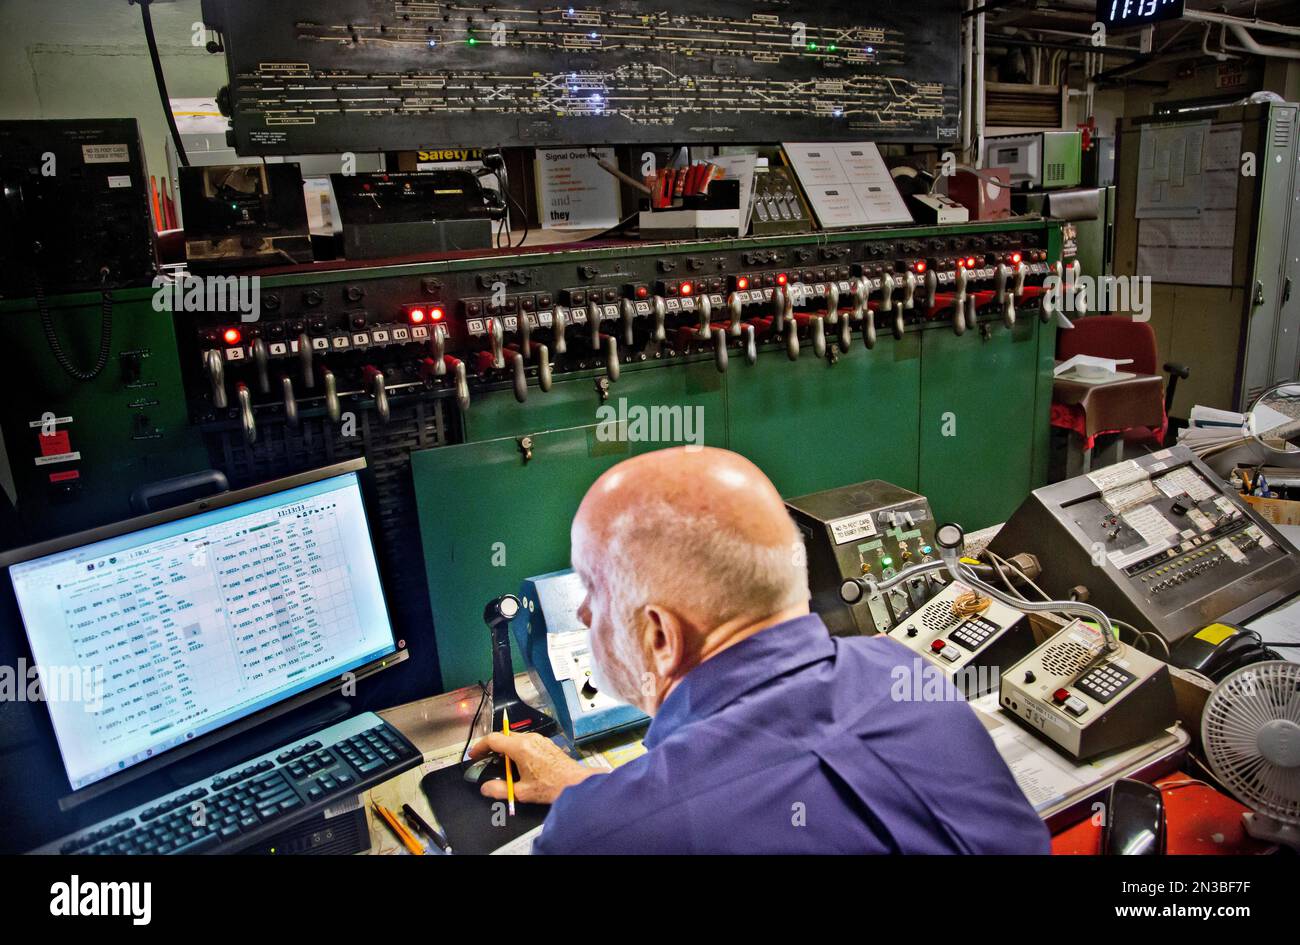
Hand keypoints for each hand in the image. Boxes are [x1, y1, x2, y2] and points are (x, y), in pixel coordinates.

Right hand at [468, 731, 600, 804]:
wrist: (575, 783)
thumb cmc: (550, 786)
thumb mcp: (521, 792)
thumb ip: (500, 790)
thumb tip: (485, 788)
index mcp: (520, 747)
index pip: (493, 739)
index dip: (480, 746)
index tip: (474, 755)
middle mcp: (529, 739)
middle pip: (504, 737)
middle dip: (492, 748)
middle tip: (485, 760)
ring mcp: (539, 739)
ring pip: (515, 738)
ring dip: (505, 748)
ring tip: (501, 764)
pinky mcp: (546, 743)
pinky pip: (526, 741)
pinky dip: (517, 749)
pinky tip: (518, 763)